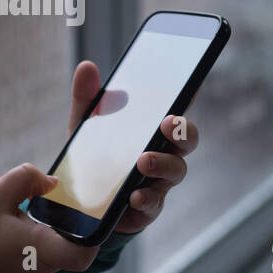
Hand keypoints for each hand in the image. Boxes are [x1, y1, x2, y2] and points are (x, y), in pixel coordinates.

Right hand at [0, 162, 101, 272]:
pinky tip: (24, 216)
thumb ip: (27, 178)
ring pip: (58, 248)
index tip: (87, 210)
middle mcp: (42, 267)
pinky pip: (42, 252)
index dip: (94, 233)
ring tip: (38, 203)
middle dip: (72, 220)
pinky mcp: (21, 272)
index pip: (84, 253)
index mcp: (40, 249)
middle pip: (74, 245)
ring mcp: (31, 272)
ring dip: (54, 227)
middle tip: (61, 196)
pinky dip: (40, 235)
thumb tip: (51, 182)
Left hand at [68, 62, 200, 236]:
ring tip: (144, 161)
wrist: (82, 204)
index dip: (187, 98)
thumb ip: (87, 98)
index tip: (190, 86)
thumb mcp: (84, 126)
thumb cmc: (94, 157)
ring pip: (177, 170)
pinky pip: (155, 202)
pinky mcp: (148, 206)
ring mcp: (158, 181)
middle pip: (187, 139)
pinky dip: (146, 197)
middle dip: (183, 130)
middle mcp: (163, 153)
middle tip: (168, 123)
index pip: (175, 110)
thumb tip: (87, 66)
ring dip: (163, 163)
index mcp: (151, 130)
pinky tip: (134, 195)